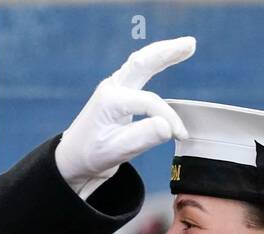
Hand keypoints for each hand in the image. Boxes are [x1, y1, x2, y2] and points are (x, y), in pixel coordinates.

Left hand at [54, 36, 195, 196]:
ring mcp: (114, 89)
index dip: (169, 118)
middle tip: (190, 44)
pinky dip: (153, 64)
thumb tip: (167, 126)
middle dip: (167, 53)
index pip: (150, 103)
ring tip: (186, 46)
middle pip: (142, 63)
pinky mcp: (119, 95)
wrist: (72, 159)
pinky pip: (138, 73)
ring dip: (162, 53)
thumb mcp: (116, 152)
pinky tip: (164, 58)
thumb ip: (142, 138)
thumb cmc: (91, 156)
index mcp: (111, 101)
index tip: (180, 136)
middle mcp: (112, 89)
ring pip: (141, 64)